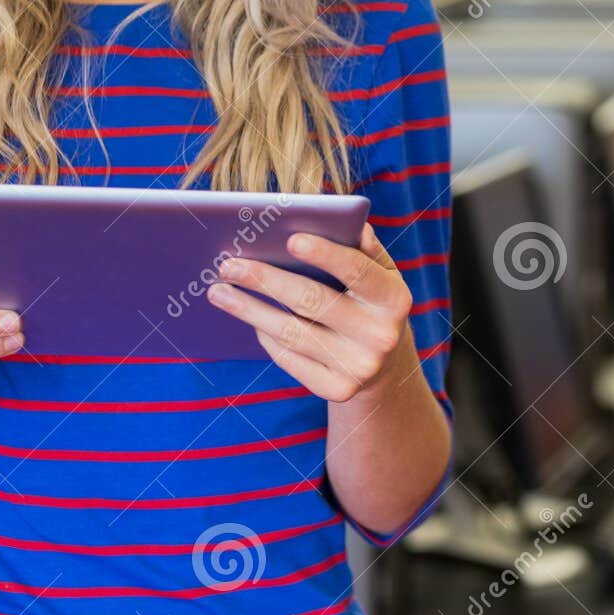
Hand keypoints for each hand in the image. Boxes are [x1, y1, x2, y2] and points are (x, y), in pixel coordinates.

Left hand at [209, 223, 415, 402]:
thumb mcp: (380, 276)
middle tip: (228, 265)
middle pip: (313, 301)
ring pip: (292, 332)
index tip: (290, 239)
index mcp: (395, 299)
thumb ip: (367, 251)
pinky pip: (289, 358)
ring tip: (219, 292)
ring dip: (249, 309)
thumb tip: (352, 224)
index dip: (326, 255)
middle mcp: (381, 335)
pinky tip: (248, 318)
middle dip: (266, 280)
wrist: (385, 366)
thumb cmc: (372, 304)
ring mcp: (360, 366)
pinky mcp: (338, 389)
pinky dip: (265, 336)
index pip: (358, 272)